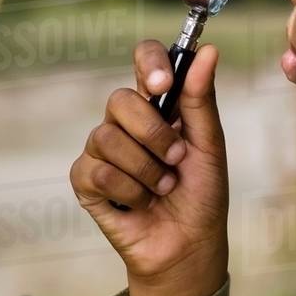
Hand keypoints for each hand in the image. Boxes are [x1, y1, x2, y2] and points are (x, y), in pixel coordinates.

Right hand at [70, 40, 228, 282]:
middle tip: (177, 159)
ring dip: (146, 170)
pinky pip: (98, 172)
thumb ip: (201, 99)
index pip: (145, 59)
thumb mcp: (209, 145)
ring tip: (163, 187)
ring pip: (107, 138)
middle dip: (154, 133)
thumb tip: (208, 50)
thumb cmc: (202, 193)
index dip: (150, 63)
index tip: (164, 85)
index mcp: (159, 104)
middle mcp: (126, 121)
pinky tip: (140, 203)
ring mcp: (102, 150)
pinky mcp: (85, 181)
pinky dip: (129, 191)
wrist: (188, 245)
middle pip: (119, 99)